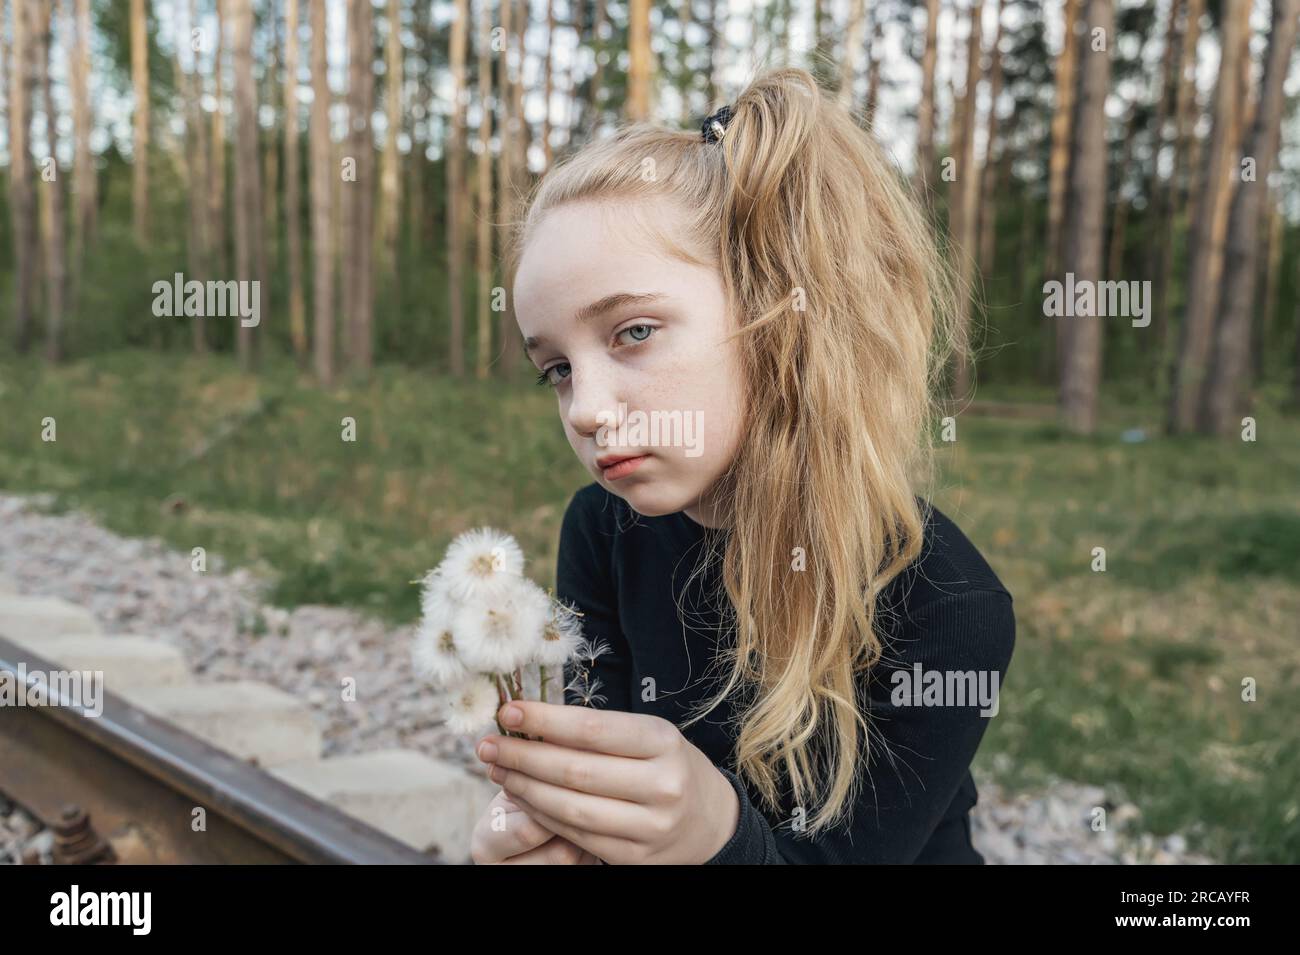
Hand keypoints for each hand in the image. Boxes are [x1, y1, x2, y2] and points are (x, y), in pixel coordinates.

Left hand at [475, 700, 740, 863]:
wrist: (710, 820)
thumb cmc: (668, 764)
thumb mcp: (647, 735)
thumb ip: (595, 731)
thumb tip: (527, 720)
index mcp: (663, 741)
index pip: (591, 729)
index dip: (543, 720)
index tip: (508, 712)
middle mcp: (661, 784)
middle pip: (574, 770)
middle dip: (522, 756)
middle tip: (488, 745)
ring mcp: (650, 826)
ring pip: (570, 808)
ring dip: (525, 788)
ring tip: (498, 770)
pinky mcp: (635, 857)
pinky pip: (576, 834)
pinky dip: (543, 815)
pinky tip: (523, 798)